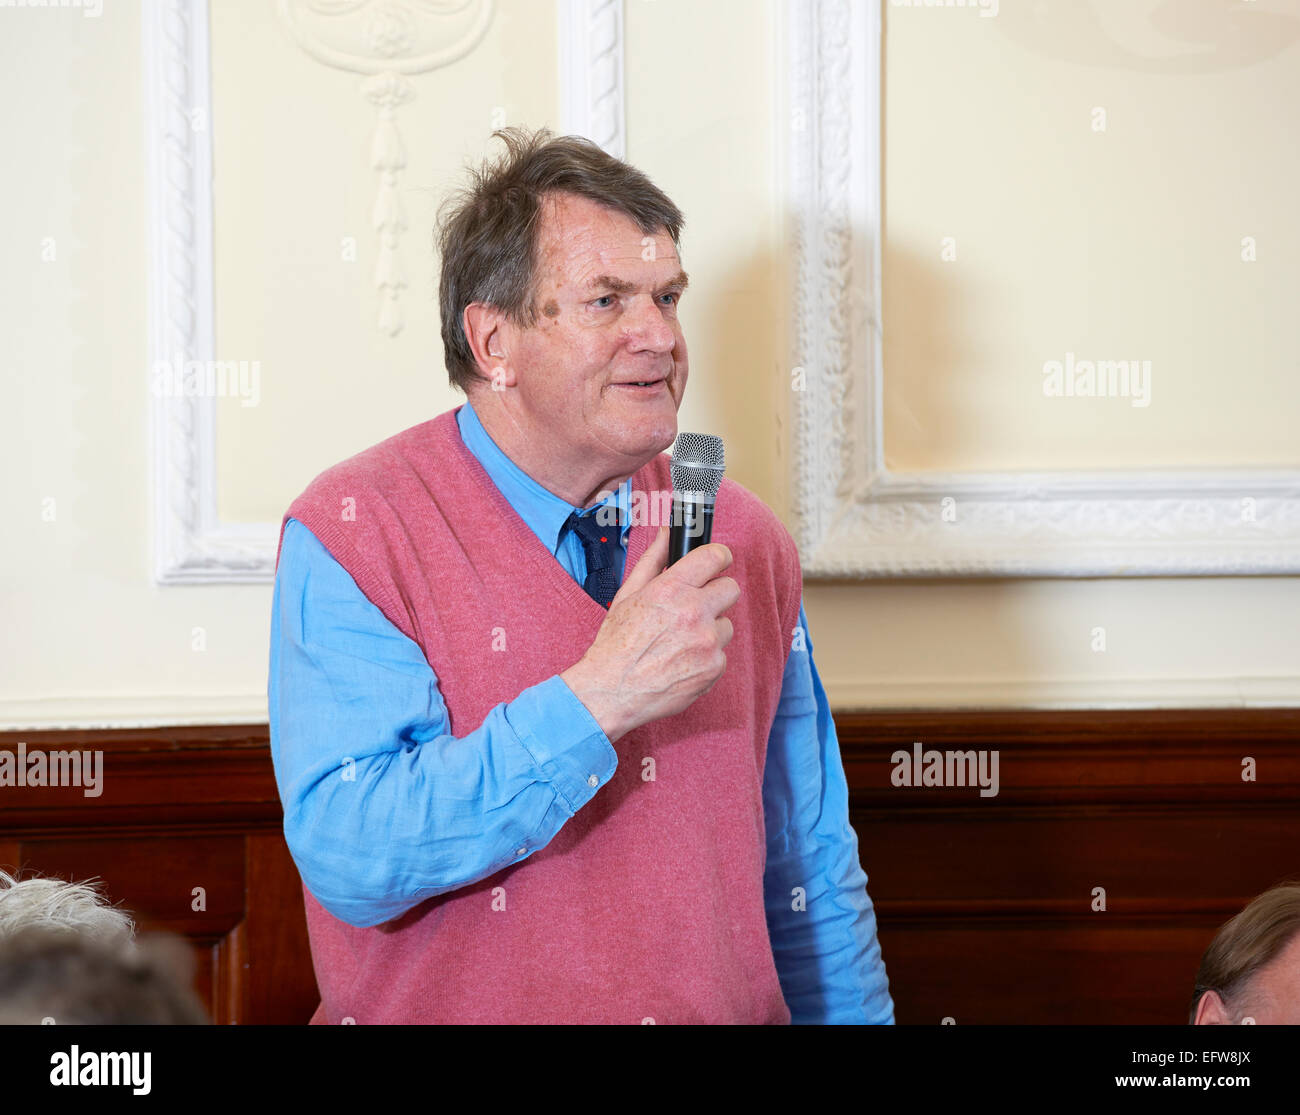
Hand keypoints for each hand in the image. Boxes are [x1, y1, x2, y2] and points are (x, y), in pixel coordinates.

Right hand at [560, 524, 738, 742]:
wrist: (612, 691)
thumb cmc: (616, 643)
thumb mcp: (629, 594)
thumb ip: (654, 559)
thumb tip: (668, 532)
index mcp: (672, 588)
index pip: (717, 556)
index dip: (718, 558)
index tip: (716, 563)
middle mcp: (694, 612)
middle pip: (730, 589)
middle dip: (715, 595)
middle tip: (694, 607)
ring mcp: (707, 642)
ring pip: (726, 624)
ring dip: (709, 629)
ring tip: (680, 641)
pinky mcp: (714, 667)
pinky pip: (721, 653)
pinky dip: (706, 657)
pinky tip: (682, 661)